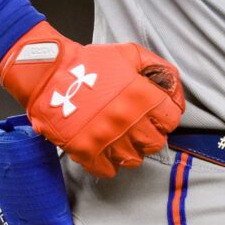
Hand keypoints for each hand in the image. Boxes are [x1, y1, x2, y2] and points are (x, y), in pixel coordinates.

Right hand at [0, 22, 184, 177]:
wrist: (50, 74)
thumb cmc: (89, 63)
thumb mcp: (130, 54)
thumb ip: (158, 68)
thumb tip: (174, 90)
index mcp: (142, 95)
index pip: (171, 120)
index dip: (165, 118)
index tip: (156, 116)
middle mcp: (128, 119)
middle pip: (155, 143)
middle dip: (149, 135)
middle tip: (138, 127)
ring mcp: (107, 138)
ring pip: (134, 159)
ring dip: (130, 150)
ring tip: (120, 138)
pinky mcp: (86, 150)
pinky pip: (108, 170)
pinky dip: (108, 162)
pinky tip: (104, 148)